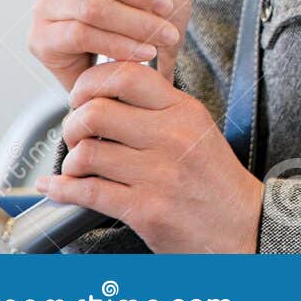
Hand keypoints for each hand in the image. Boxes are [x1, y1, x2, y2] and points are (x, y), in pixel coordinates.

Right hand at [30, 0, 193, 92]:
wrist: (150, 59)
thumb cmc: (156, 9)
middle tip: (167, 6)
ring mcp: (45, 5)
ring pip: (89, 6)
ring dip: (136, 22)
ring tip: (164, 33)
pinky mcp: (42, 40)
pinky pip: (80, 36)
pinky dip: (119, 44)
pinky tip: (142, 50)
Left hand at [34, 61, 263, 252]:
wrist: (243, 224)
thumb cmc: (214, 178)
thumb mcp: (197, 129)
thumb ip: (158, 109)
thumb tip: (105, 95)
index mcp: (184, 110)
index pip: (127, 75)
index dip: (91, 82)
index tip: (82, 96)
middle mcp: (172, 137)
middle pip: (95, 112)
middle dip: (72, 124)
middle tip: (76, 135)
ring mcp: (159, 174)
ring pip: (87, 153)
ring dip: (71, 162)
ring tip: (79, 167)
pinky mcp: (146, 209)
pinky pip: (87, 192)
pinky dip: (62, 190)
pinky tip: (58, 187)